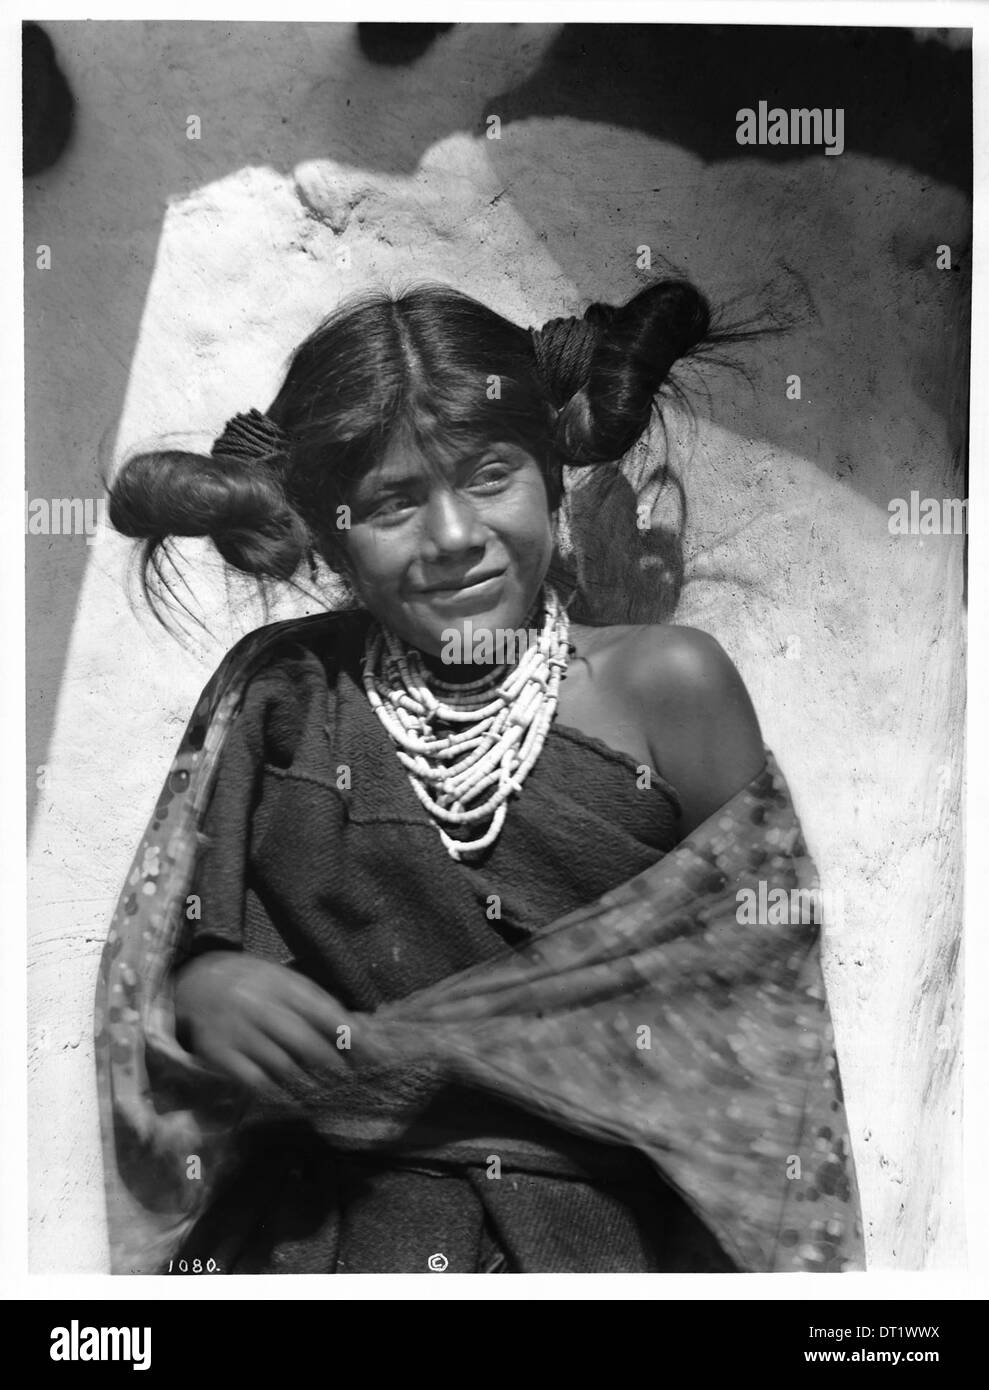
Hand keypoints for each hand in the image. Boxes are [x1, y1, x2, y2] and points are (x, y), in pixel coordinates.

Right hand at [173, 950, 365, 1096]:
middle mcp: (260, 1006)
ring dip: (310, 1084)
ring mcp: (238, 1031)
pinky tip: (295, 1101)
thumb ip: (317, 1003)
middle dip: (334, 1066)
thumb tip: (358, 1030)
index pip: (325, 1011)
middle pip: (305, 1042)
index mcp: (282, 984)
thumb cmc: (252, 984)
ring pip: (283, 1065)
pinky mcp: (219, 1053)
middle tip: (354, 1083)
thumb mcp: (284, 981)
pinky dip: (278, 1094)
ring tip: (329, 1095)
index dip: (352, 1037)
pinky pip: (254, 1081)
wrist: (195, 983)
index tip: (375, 1057)